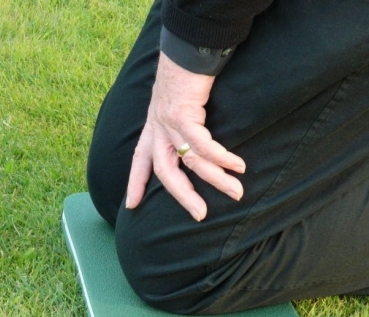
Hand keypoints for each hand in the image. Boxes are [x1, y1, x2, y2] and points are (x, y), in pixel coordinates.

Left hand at [126, 52, 245, 220]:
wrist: (186, 49)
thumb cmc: (185, 75)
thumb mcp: (175, 104)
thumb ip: (179, 124)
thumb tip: (193, 143)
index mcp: (152, 127)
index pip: (140, 160)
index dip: (135, 182)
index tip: (130, 204)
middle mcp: (157, 128)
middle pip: (164, 170)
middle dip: (182, 195)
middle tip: (200, 214)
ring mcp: (169, 122)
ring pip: (191, 161)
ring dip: (216, 178)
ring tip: (236, 192)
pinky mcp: (184, 114)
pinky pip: (203, 144)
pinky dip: (221, 157)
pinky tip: (237, 165)